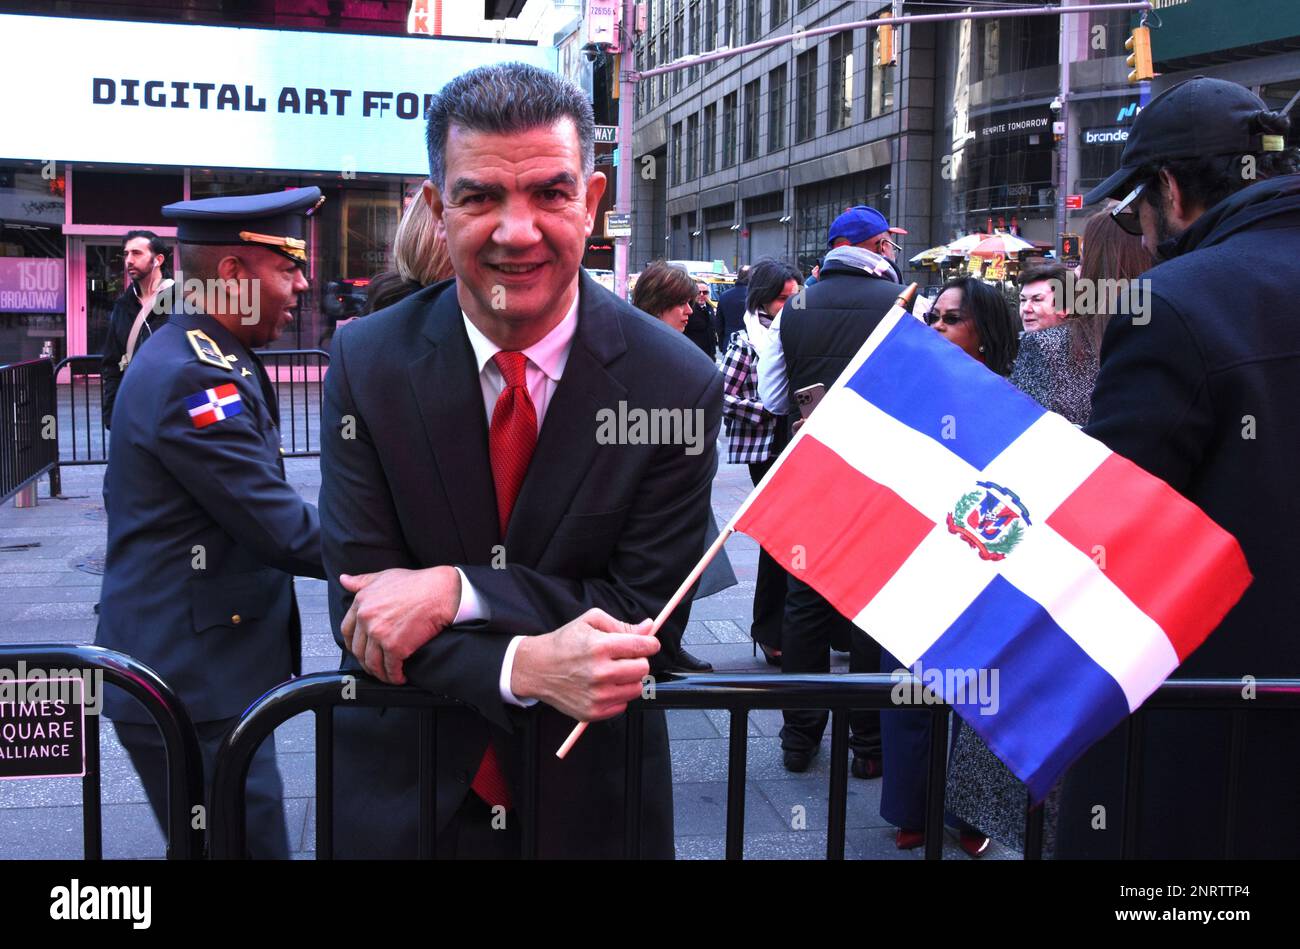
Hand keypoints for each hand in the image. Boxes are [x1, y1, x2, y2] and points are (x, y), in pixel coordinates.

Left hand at [340, 566, 460, 684]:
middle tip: (375, 666)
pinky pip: (390, 668)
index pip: (347, 630)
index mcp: (361, 603)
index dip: (352, 644)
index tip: (360, 650)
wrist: (439, 592)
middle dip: (366, 662)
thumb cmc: (416, 583)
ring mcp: (379, 634)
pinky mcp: (395, 647)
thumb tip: (344, 580)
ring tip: (388, 675)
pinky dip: (394, 677)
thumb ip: (362, 581)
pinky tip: (400, 677)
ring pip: (372, 663)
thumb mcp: (384, 577)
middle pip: (358, 650)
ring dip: (379, 673)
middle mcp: (366, 619)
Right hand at [511, 609, 658, 721]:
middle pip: (643, 669)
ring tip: (614, 671)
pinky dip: (618, 695)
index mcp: (600, 647)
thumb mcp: (590, 621)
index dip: (650, 643)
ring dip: (630, 679)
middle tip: (625, 658)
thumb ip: (622, 624)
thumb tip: (648, 628)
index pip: (642, 646)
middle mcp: (600, 673)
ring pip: (637, 688)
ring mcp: (597, 695)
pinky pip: (623, 704)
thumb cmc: (563, 643)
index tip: (649, 643)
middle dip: (638, 660)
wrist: (537, 668)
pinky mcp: (593, 712)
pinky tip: (605, 685)